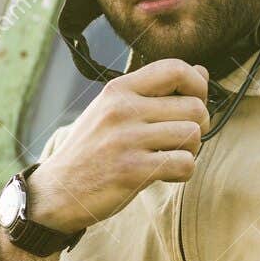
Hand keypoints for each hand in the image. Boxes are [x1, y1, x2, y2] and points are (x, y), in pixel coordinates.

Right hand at [28, 59, 209, 235]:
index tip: (194, 102)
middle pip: (194, 106)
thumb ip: (154, 92)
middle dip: (199, 124)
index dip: (198, 85)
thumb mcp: (114, 110)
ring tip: (170, 156)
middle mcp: (122, 109)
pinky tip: (164, 174)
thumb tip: (202, 72)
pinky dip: (183, 172)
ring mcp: (127, 139)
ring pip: (193, 135)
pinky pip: (185, 164)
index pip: (176, 68)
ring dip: (191, 150)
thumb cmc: (92, 150)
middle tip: (182, 139)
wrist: (57, 191)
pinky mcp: (132, 170)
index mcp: (119, 89)